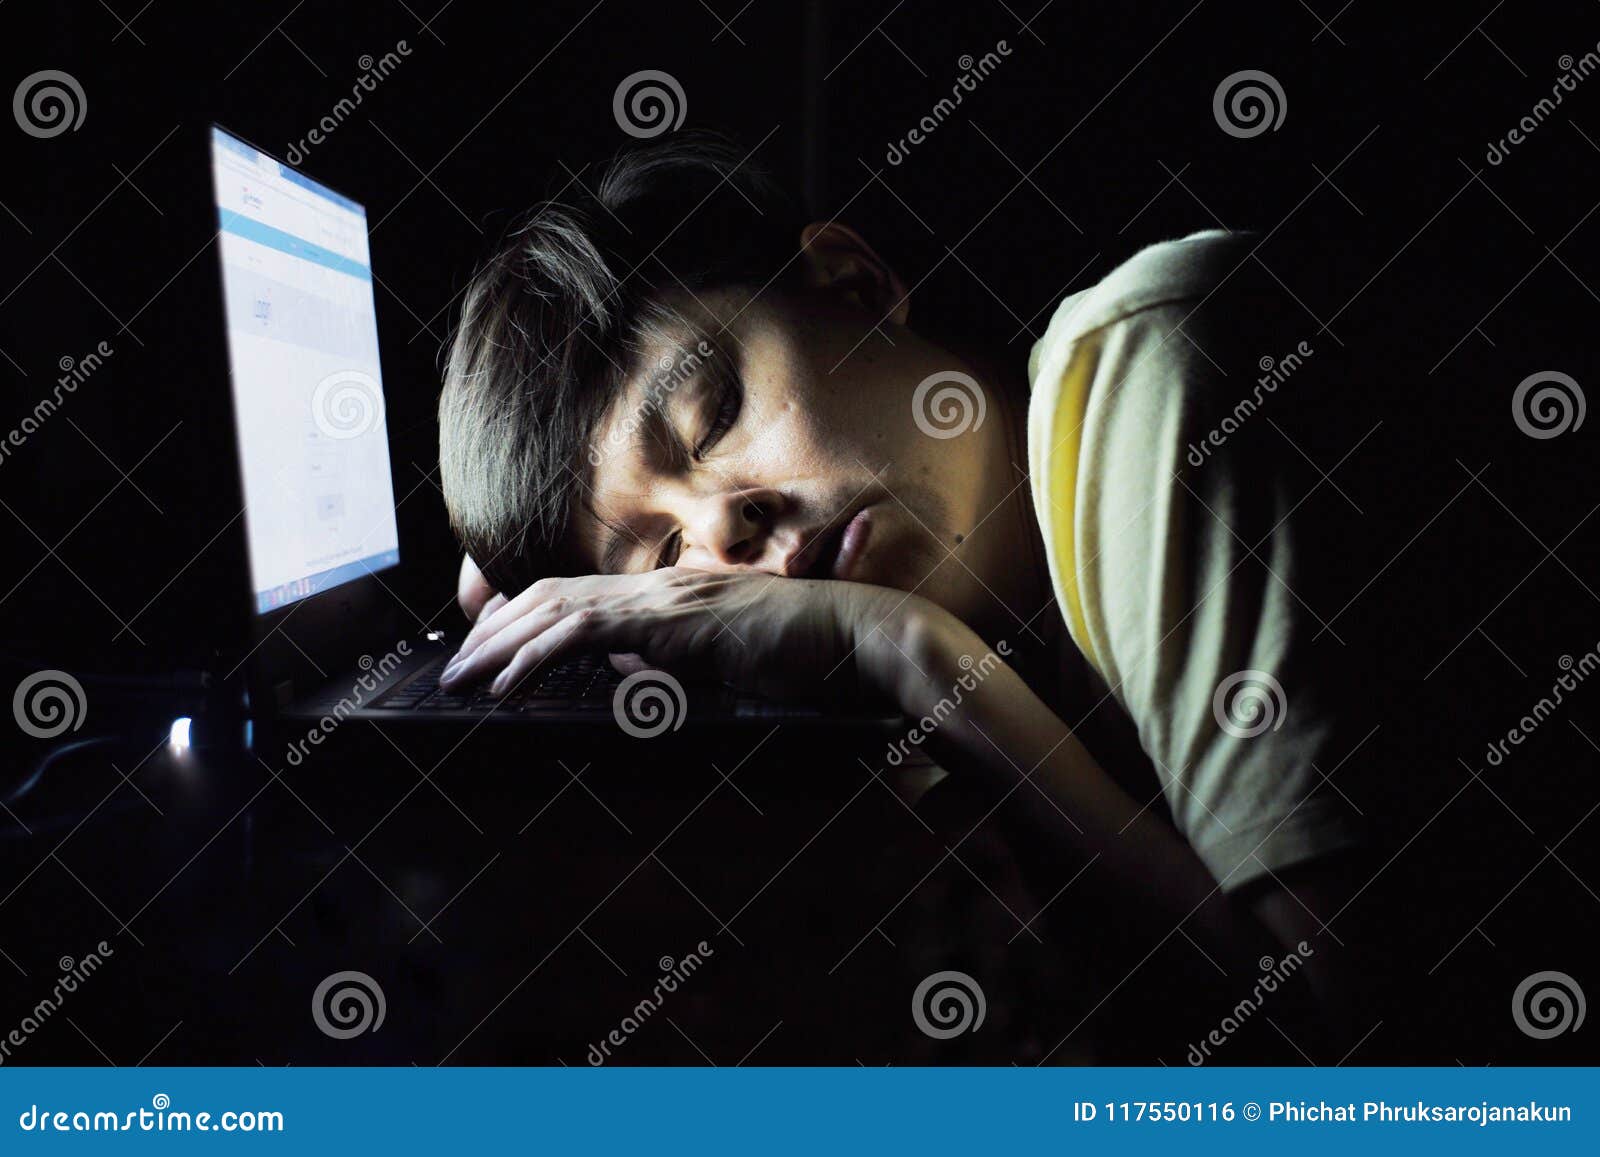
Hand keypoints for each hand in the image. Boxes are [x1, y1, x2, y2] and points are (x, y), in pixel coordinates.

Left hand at [438, 568, 933, 703]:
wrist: (858, 636)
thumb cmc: (807, 652)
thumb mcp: (727, 660)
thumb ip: (673, 661)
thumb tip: (629, 671)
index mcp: (670, 594)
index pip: (579, 595)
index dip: (525, 616)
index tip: (488, 645)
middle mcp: (658, 584)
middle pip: (552, 595)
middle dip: (495, 631)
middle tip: (454, 667)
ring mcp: (663, 597)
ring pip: (556, 609)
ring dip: (499, 646)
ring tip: (459, 679)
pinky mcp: (671, 620)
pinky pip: (584, 633)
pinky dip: (534, 657)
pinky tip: (504, 685)